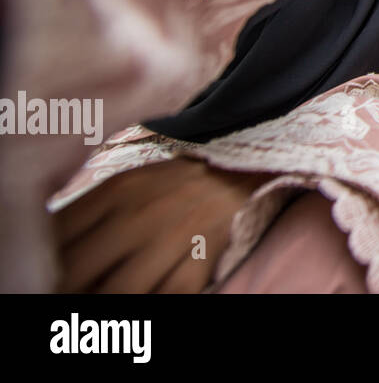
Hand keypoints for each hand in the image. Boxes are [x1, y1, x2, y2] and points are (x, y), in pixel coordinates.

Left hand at [54, 158, 268, 292]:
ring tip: (103, 297)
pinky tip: (143, 297)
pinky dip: (150, 304)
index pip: (58, 239)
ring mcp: (172, 239)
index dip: (46, 265)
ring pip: (119, 293)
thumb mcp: (123, 185)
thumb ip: (84, 213)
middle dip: (66, 288)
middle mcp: (139, 215)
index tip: (51, 275)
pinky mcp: (201, 259)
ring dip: (104, 301)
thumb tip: (48, 249)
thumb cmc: (167, 186)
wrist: (234, 171)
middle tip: (71, 292)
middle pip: (78, 271)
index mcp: (115, 192)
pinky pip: (168, 297)